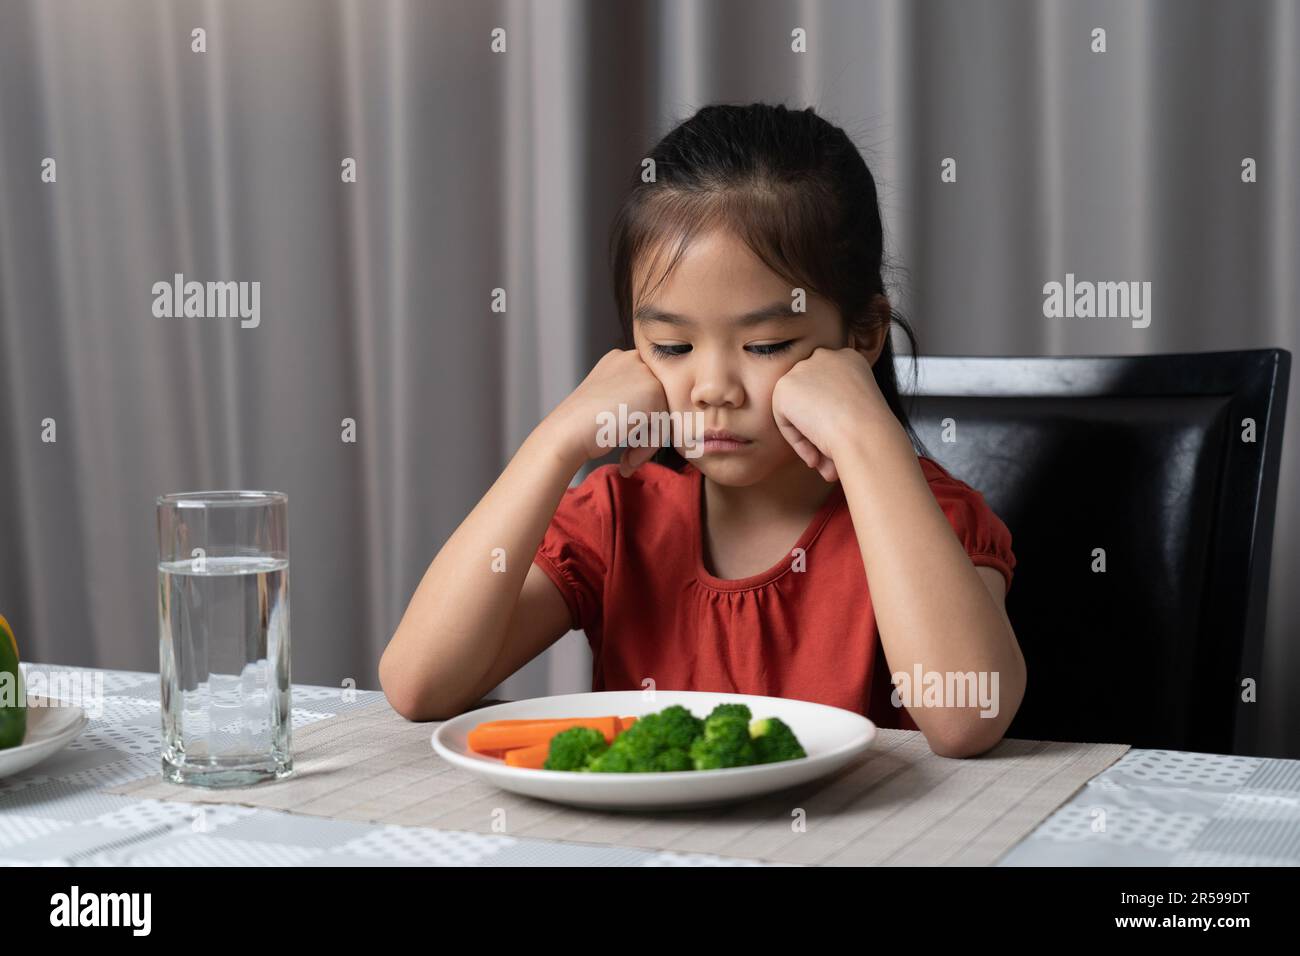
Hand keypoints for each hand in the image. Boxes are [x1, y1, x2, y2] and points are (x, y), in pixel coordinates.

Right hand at [544, 349, 670, 474]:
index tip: (623, 440)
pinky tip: (627, 454)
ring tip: (627, 457)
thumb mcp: (609, 401)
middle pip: (660, 402)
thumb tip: (663, 415)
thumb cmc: (583, 426)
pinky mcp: (654, 392)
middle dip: (647, 431)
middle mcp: (634, 359)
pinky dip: (649, 446)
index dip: (641, 422)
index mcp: (621, 359)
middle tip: (628, 454)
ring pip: (664, 414)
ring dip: (648, 441)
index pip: (649, 393)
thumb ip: (634, 399)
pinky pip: (664, 425)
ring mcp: (645, 373)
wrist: (567, 433)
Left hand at [771, 347, 896, 482]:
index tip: (842, 438)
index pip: (831, 388)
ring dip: (809, 438)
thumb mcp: (862, 410)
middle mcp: (826, 357)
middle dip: (818, 427)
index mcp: (850, 359)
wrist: (864, 433)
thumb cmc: (872, 430)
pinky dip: (797, 441)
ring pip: (798, 409)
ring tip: (824, 462)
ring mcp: (802, 369)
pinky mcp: (784, 387)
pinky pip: (784, 420)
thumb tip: (823, 428)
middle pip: (812, 397)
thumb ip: (841, 408)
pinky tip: (815, 455)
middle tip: (829, 456)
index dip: (834, 417)